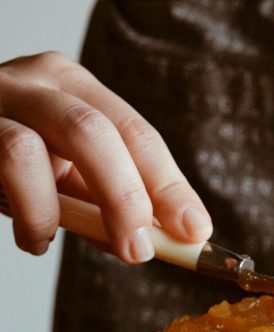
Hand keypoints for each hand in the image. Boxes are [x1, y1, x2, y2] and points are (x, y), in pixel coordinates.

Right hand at [0, 51, 211, 261]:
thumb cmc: (1, 162)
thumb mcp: (60, 175)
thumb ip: (102, 201)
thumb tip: (158, 240)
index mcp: (70, 84)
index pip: (134, 131)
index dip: (169, 184)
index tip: (196, 231)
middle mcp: (31, 82)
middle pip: (92, 131)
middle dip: (125, 197)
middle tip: (140, 250)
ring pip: (26, 152)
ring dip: (50, 211)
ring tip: (48, 240)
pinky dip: (20, 214)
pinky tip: (29, 236)